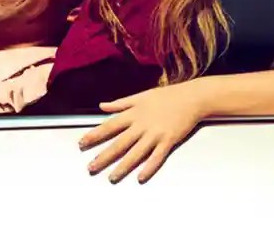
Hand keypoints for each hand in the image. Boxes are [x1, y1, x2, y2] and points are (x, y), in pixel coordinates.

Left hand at [78, 82, 205, 183]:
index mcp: (133, 113)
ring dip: (123, 167)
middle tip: (91, 167)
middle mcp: (141, 125)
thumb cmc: (166, 96)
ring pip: (136, 153)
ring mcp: (155, 134)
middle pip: (119, 143)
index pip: (109, 126)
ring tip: (112, 177)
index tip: (82, 143)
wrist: (191, 98)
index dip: (95, 135)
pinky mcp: (168, 141)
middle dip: (104, 156)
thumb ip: (120, 103)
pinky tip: (140, 177)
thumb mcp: (140, 96)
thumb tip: (102, 106)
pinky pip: (157, 157)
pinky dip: (149, 167)